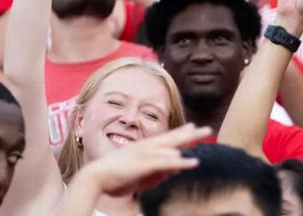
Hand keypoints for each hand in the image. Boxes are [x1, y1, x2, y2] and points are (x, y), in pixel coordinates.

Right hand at [76, 123, 209, 197]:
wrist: (95, 177)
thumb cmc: (115, 177)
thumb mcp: (139, 175)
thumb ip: (156, 172)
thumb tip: (173, 170)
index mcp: (144, 148)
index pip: (166, 138)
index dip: (180, 132)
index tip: (192, 126)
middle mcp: (147, 147)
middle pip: (174, 138)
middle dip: (191, 133)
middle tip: (207, 129)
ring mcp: (146, 154)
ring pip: (173, 148)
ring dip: (189, 142)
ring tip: (205, 135)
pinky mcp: (146, 165)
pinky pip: (168, 163)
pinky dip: (182, 163)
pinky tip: (195, 162)